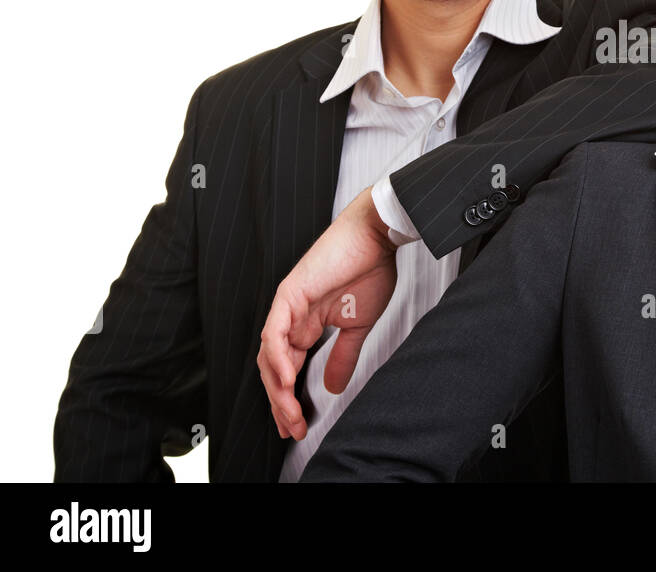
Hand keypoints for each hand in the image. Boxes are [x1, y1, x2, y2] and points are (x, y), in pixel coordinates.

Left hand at [257, 186, 399, 440]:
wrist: (376, 235)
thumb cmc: (370, 268)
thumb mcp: (358, 325)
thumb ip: (343, 355)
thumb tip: (333, 386)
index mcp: (305, 323)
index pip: (287, 368)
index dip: (289, 399)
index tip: (297, 425)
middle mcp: (291, 317)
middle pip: (273, 368)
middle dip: (280, 402)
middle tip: (291, 428)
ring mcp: (287, 306)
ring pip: (269, 356)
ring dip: (277, 388)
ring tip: (289, 412)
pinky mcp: (289, 295)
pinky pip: (274, 334)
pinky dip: (277, 359)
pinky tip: (287, 380)